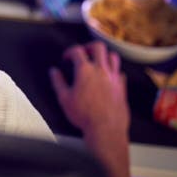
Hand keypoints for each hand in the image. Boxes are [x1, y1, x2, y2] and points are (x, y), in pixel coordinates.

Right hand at [50, 41, 132, 176]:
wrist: (105, 129)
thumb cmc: (85, 116)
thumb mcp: (64, 99)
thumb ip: (58, 82)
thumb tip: (54, 72)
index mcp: (85, 70)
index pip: (77, 51)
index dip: (69, 51)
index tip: (66, 57)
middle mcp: (101, 70)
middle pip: (98, 47)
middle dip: (89, 47)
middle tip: (84, 52)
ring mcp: (113, 78)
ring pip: (113, 56)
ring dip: (104, 55)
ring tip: (98, 61)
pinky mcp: (122, 87)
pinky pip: (120, 72)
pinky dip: (114, 71)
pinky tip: (109, 77)